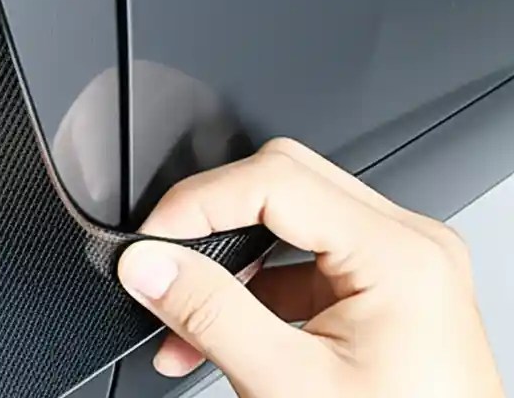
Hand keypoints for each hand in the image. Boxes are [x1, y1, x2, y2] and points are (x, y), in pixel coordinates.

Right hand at [117, 138, 503, 396]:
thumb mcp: (288, 383)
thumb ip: (210, 315)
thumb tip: (149, 263)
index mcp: (398, 255)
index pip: (275, 180)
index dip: (197, 204)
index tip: (149, 244)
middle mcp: (409, 247)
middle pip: (282, 185)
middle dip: (210, 227)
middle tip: (161, 264)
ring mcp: (402, 268)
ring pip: (288, 225)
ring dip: (228, 266)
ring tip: (184, 321)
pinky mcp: (387, 293)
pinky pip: (305, 264)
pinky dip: (256, 292)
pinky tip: (221, 336)